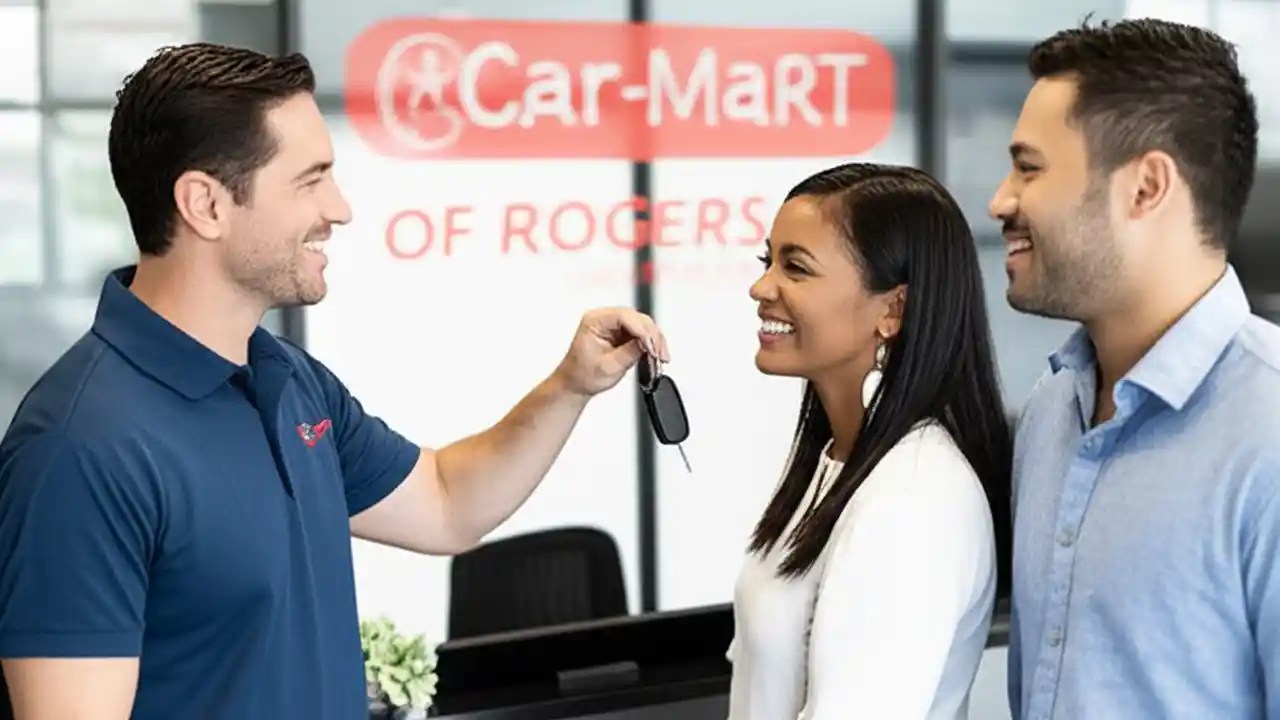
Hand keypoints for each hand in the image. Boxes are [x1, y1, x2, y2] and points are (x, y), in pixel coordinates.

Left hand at [553, 307, 669, 396]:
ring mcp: (613, 325)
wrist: (576, 384)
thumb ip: (630, 352)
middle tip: (660, 354)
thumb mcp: (609, 366)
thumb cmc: (583, 375)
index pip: (624, 317)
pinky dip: (650, 344)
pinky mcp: (621, 333)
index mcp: (594, 321)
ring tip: (660, 356)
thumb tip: (647, 343)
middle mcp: (604, 318)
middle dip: (652, 336)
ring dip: (654, 340)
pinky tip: (655, 354)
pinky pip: (641, 333)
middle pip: (637, 318)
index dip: (642, 331)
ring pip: (642, 325)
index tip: (652, 347)